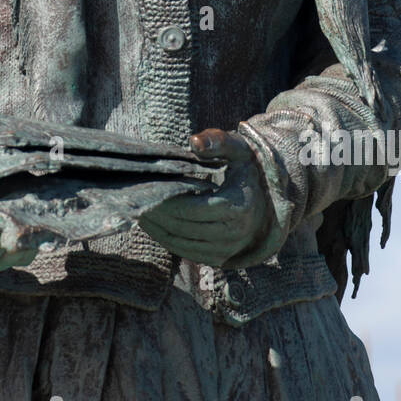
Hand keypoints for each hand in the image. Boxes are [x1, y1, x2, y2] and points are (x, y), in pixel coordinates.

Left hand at [139, 128, 273, 265]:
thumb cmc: (244, 168)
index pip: (192, 208)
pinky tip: (152, 223)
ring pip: (180, 243)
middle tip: (135, 198)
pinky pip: (185, 252)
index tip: (148, 187)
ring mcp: (226, 250)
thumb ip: (216, 141)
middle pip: (183, 227)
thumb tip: (194, 143)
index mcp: (238, 207)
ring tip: (138, 210)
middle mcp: (234, 233)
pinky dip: (165, 239)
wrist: (265, 199)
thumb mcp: (236, 149)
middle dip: (156, 213)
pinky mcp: (218, 259)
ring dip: (156, 228)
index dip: (167, 200)